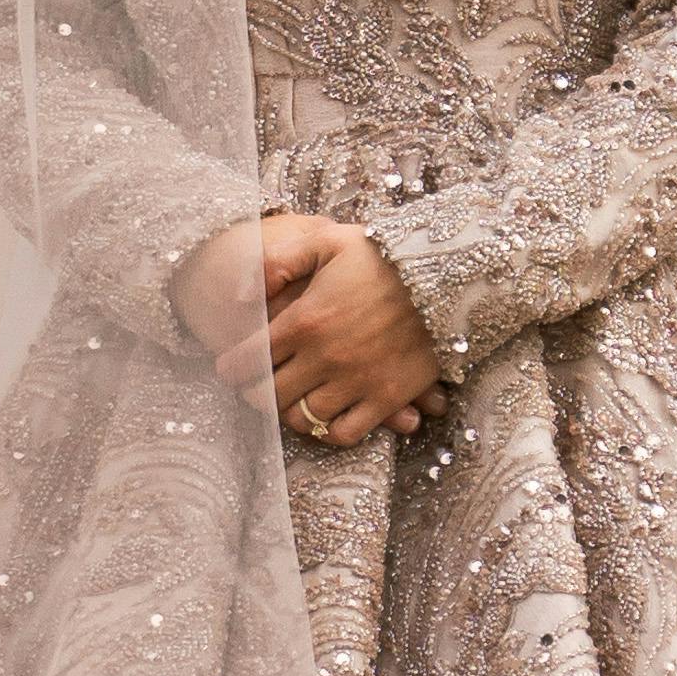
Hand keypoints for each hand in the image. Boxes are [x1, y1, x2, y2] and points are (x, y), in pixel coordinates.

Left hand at [172, 205, 440, 445]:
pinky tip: (327, 417)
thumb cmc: (383, 255)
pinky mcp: (386, 398)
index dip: (232, 369)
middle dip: (255, 392)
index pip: (248, 360)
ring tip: (292, 401)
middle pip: (269, 395)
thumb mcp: (327, 242)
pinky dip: (329, 431)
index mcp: (304, 319)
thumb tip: (241, 295)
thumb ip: (279, 262)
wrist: (446, 275)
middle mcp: (324, 356)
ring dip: (290, 412)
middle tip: (258, 386)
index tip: (230, 369)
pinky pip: (344, 433)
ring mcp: (356, 381)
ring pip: (302, 419)